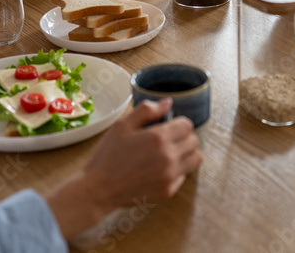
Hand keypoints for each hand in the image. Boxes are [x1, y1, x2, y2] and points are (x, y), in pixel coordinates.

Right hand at [45, 99, 201, 238]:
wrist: (99, 188)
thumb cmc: (108, 155)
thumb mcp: (122, 125)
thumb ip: (146, 110)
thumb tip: (168, 103)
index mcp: (158, 138)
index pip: (187, 125)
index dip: (178, 123)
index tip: (168, 126)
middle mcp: (169, 157)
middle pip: (194, 141)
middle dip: (184, 136)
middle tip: (169, 139)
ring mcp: (170, 176)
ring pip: (196, 159)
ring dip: (187, 153)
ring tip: (171, 152)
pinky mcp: (168, 191)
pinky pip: (184, 176)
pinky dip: (178, 170)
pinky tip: (161, 168)